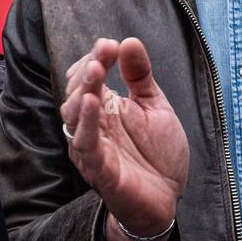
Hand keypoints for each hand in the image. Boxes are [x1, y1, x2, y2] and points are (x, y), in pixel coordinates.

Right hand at [59, 38, 187, 240]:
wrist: (168, 199)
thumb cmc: (158, 155)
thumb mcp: (154, 106)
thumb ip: (140, 76)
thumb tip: (130, 41)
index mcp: (105, 106)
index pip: (87, 76)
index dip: (96, 57)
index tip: (111, 44)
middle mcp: (93, 124)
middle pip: (76, 91)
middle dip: (87, 68)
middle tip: (103, 52)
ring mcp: (93, 145)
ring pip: (72, 115)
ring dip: (83, 90)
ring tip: (96, 70)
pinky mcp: (98, 167)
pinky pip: (85, 143)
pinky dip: (86, 122)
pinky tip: (93, 102)